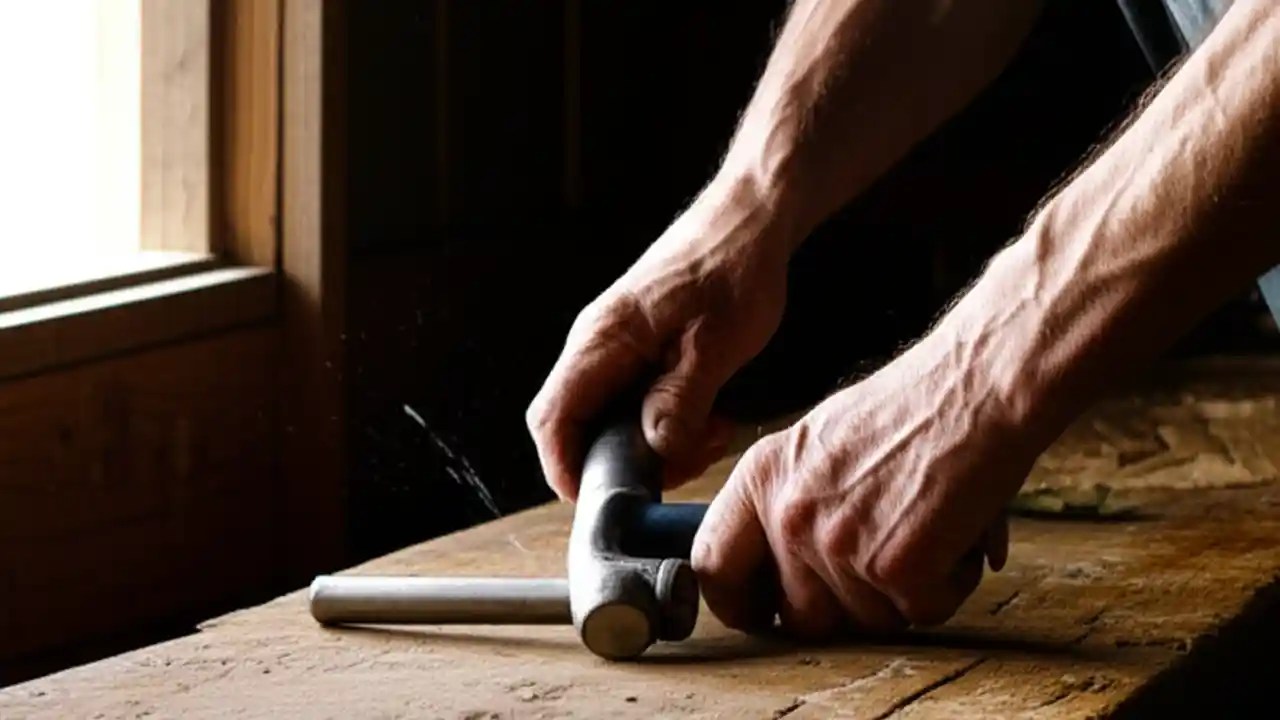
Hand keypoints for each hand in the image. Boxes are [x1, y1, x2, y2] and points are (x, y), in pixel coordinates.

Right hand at [527, 182, 793, 499]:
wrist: (751, 217)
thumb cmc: (734, 267)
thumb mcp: (717, 344)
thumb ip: (680, 400)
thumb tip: (654, 449)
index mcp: (602, 339)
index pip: (552, 419)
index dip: (565, 469)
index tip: (604, 501)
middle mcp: (596, 343)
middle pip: (575, 426)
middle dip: (622, 462)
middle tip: (683, 461)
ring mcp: (615, 345)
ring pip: (608, 417)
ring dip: (652, 442)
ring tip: (709, 434)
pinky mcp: (637, 346)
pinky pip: (632, 400)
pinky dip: (664, 421)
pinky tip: (708, 417)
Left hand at [691, 339, 1032, 636]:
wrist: (977, 386)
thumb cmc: (913, 409)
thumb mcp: (819, 445)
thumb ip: (790, 504)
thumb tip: (781, 574)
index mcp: (762, 478)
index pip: (713, 566)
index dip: (738, 604)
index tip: (764, 614)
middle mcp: (788, 515)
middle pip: (800, 617)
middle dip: (845, 606)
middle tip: (884, 561)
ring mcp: (838, 545)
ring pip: (867, 622)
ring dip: (904, 593)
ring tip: (927, 527)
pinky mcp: (895, 569)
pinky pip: (921, 614)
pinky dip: (949, 585)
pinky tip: (955, 534)